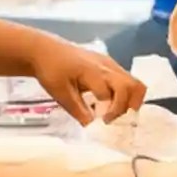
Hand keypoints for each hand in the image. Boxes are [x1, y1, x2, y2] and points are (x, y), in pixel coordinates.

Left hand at [31, 40, 145, 124]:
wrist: (44, 49)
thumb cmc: (50, 70)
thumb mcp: (60, 93)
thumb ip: (78, 110)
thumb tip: (92, 127)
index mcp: (94, 72)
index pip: (115, 94)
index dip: (112, 111)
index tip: (101, 122)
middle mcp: (107, 66)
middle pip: (133, 86)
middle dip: (127, 106)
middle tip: (111, 118)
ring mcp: (109, 63)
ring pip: (133, 82)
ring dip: (129, 100)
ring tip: (112, 112)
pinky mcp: (108, 63)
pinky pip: (125, 78)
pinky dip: (124, 93)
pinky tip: (109, 102)